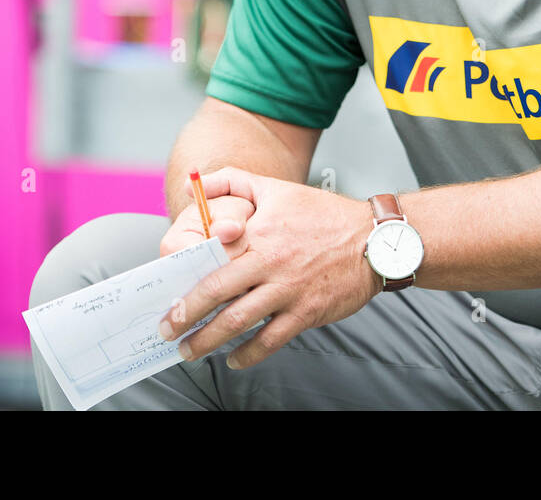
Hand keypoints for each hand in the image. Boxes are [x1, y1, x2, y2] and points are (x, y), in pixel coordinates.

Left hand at [158, 167, 377, 370]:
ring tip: (190, 350)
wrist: (374, 240)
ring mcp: (289, 289)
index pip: (211, 254)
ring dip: (209, 339)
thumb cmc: (324, 215)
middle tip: (166, 329)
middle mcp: (271, 262)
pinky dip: (249, 353)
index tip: (166, 291)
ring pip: (239, 320)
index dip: (185, 274)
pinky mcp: (307, 311)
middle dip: (186, 314)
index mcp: (260, 232)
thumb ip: (232, 180)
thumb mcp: (276, 188)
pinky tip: (234, 360)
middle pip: (217, 291)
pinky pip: (271, 339)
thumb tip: (192, 184)